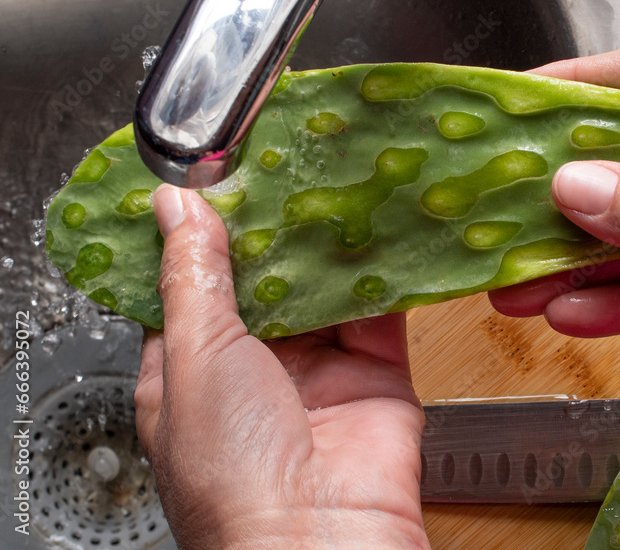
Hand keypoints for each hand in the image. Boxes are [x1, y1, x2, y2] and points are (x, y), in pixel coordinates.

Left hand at [134, 185, 428, 548]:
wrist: (322, 537)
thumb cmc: (233, 474)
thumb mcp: (195, 357)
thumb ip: (193, 278)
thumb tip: (175, 209)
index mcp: (193, 372)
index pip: (192, 286)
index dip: (202, 234)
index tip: (212, 179)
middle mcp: (256, 369)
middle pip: (265, 281)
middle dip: (273, 231)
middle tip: (279, 168)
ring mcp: (320, 370)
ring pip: (323, 288)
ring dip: (327, 245)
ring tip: (330, 183)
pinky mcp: (376, 372)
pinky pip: (381, 310)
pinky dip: (383, 271)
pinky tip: (379, 227)